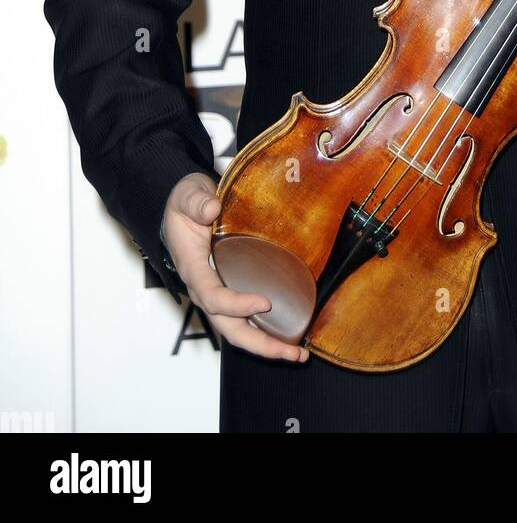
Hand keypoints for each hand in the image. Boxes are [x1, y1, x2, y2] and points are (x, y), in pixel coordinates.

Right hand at [161, 172, 308, 363]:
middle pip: (228, 327)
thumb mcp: (187, 195)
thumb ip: (196, 202)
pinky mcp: (230, 291)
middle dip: (258, 343)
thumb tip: (211, 208)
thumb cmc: (185, 204)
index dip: (236, 304)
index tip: (265, 302)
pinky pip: (245, 319)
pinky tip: (290, 337)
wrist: (184, 208)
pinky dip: (266, 331)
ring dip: (266, 345)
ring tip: (297, 356)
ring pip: (238, 330)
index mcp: (193, 268)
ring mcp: (217, 293)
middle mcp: (204, 289)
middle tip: (290, 352)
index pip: (212, 295)